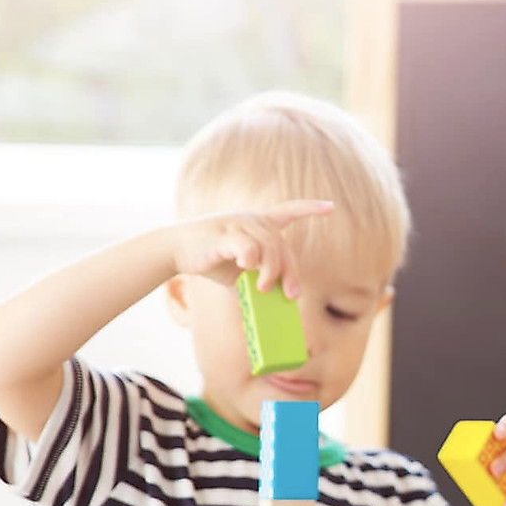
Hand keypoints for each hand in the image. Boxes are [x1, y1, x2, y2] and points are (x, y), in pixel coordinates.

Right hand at [168, 200, 334, 296]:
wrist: (175, 251)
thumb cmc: (211, 260)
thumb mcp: (241, 270)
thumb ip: (260, 275)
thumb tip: (280, 299)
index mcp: (258, 223)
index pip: (288, 211)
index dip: (310, 208)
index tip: (331, 207)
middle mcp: (251, 219)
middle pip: (283, 246)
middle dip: (291, 273)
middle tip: (291, 295)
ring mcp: (238, 224)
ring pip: (270, 248)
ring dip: (272, 272)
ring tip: (264, 288)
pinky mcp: (225, 234)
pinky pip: (249, 248)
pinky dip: (252, 261)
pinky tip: (246, 267)